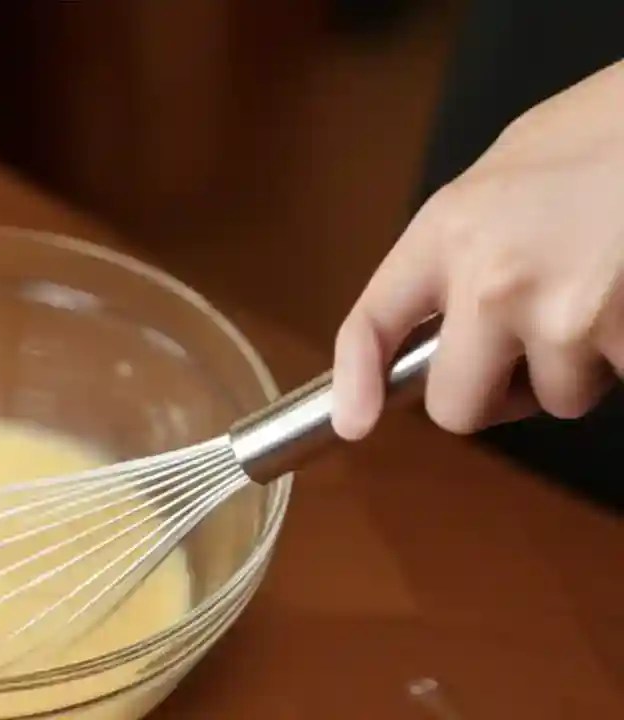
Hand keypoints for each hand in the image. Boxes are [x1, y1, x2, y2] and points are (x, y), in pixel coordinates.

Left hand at [332, 59, 623, 439]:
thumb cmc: (610, 131)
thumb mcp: (509, 170)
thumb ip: (467, 246)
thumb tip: (450, 313)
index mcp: (449, 229)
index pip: (374, 322)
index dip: (355, 380)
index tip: (354, 419)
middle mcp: (493, 283)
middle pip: (457, 405)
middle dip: (494, 392)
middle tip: (531, 354)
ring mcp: (565, 318)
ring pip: (557, 398)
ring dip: (582, 365)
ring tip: (608, 289)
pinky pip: (620, 381)